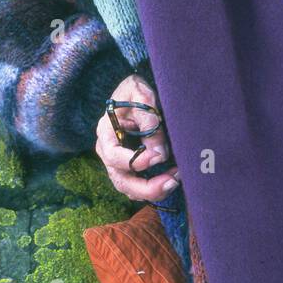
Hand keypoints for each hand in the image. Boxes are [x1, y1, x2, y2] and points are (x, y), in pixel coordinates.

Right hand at [94, 73, 180, 203]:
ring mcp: (119, 162)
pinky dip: (155, 186)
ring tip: (175, 179)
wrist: (134, 94)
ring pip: (130, 188)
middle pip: (121, 181)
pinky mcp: (131, 167)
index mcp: (106, 133)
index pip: (114, 155)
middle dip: (146, 188)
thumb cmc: (136, 92)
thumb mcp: (142, 97)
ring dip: (153, 190)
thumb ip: (149, 121)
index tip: (157, 157)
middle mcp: (109, 152)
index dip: (135, 161)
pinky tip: (173, 177)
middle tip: (171, 182)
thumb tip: (160, 154)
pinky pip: (139, 185)